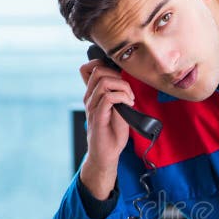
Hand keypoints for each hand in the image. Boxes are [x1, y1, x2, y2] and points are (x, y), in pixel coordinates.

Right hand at [78, 56, 134, 200]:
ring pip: (104, 82)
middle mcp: (89, 98)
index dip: (104, 65)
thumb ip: (118, 94)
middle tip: (129, 92)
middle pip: (98, 70)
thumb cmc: (113, 132)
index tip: (120, 79)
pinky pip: (108, 97)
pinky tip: (128, 105)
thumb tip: (126, 80)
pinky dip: (123, 97)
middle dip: (119, 77)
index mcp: (93, 94)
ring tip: (129, 100)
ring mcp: (92, 106)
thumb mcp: (118, 108)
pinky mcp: (97, 116)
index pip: (89, 68)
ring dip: (123, 88)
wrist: (107, 153)